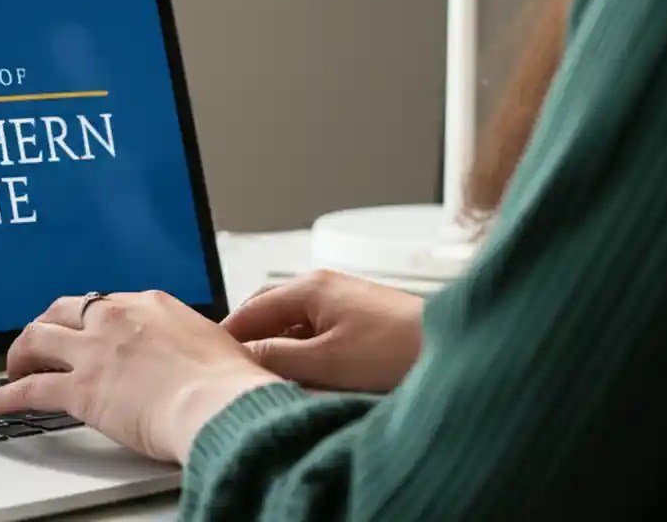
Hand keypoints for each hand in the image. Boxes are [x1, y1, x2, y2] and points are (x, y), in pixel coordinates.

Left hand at [0, 291, 281, 462]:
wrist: (221, 405)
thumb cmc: (230, 385)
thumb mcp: (218, 348)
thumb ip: (197, 347)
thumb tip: (204, 358)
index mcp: (151, 305)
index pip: (107, 305)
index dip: (91, 321)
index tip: (88, 333)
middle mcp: (116, 318)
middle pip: (64, 310)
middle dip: (48, 325)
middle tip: (41, 344)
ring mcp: (94, 351)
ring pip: (36, 339)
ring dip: (19, 354)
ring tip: (12, 369)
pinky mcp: (80, 389)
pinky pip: (27, 390)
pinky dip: (1, 397)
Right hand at [222, 270, 424, 391]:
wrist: (456, 349)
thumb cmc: (396, 349)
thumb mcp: (325, 361)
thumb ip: (277, 357)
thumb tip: (242, 356)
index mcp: (310, 287)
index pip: (251, 308)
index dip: (229, 335)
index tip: (210, 359)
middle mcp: (325, 288)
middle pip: (271, 314)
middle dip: (254, 343)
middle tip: (237, 371)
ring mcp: (345, 303)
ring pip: (295, 327)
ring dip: (281, 351)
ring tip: (272, 380)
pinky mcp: (362, 322)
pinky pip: (319, 336)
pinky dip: (305, 355)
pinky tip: (307, 379)